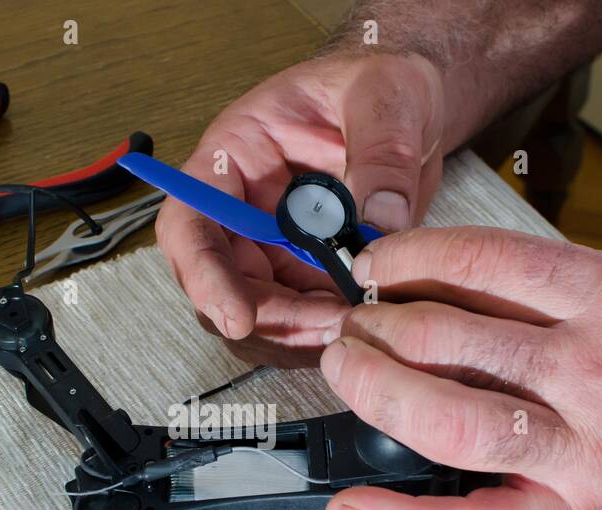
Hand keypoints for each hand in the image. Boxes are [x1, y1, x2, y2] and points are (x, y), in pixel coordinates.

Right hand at [156, 53, 445, 365]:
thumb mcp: (384, 96)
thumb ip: (382, 153)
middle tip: (328, 325)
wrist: (410, 108)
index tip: (237, 316)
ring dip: (301, 333)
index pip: (191, 223)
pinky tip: (368, 321)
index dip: (203, 275)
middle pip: (222, 286)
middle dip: (270, 319)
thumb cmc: (378, 83)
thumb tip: (378, 220)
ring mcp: (274, 249)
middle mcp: (243, 212)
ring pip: (261, 315)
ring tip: (356, 322)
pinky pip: (304, 319)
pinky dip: (329, 331)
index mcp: (234, 158)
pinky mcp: (310, 275)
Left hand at [320, 226, 601, 509]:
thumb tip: (448, 282)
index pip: (485, 260)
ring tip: (348, 376)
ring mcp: (582, 448)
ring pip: (447, 417)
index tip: (376, 269)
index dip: (409, 259)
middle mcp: (594, 369)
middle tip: (353, 330)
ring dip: (374, 392)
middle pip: (448, 337)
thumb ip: (555, 296)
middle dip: (376, 328)